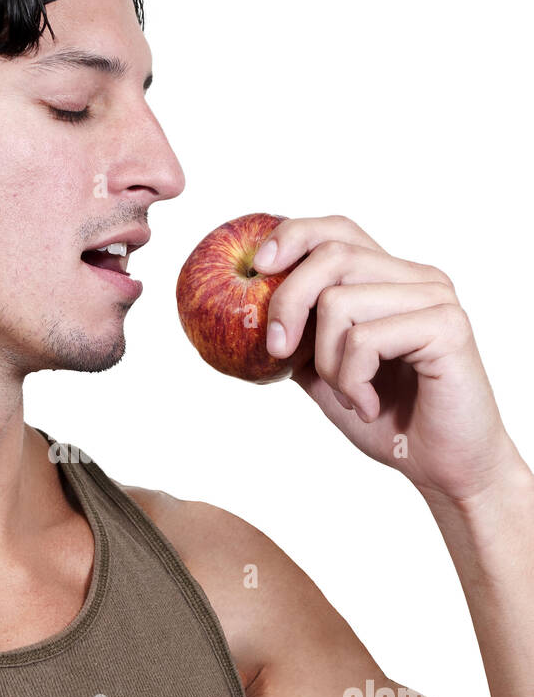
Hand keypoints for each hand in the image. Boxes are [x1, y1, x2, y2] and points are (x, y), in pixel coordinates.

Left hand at [253, 214, 518, 502]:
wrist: (445, 466)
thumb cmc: (392, 421)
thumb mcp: (328, 376)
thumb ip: (302, 341)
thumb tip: (248, 315)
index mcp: (391, 280)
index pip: (338, 229)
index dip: (293, 236)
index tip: (257, 269)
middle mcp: (417, 278)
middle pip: (332, 255)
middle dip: (288, 303)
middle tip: (278, 351)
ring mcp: (435, 298)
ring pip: (341, 301)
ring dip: (327, 362)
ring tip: (350, 396)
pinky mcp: (447, 327)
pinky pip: (366, 339)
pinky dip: (353, 381)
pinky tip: (370, 407)